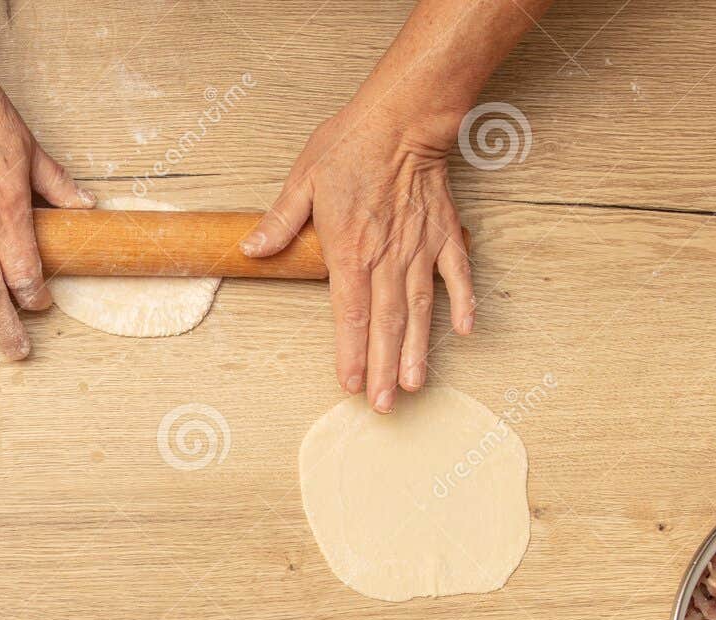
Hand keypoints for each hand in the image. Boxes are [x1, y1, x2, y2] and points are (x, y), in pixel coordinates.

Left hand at [242, 100, 472, 411]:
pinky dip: (463, 301)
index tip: (349, 385)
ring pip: (419, 308)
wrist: (402, 117)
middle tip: (385, 406)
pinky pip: (456, 273)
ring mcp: (419, 248)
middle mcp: (387, 257)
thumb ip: (280, 222)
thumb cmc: (350, 146)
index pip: (348, 314)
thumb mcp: (303, 181)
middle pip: (385, 322)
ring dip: (417, 349)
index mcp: (350, 251)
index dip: (349, 352)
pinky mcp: (443, 233)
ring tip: (415, 384)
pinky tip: (465, 331)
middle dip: (383, 367)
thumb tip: (250, 249)